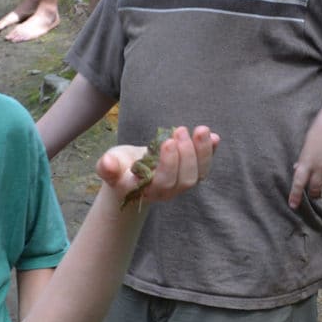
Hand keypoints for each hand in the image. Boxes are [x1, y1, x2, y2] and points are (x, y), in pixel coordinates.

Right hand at [98, 126, 218, 205]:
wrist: (132, 173)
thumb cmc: (120, 166)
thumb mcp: (109, 164)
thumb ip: (107, 166)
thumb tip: (107, 164)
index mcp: (144, 189)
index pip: (161, 182)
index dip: (168, 164)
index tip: (167, 141)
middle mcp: (165, 191)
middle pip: (184, 180)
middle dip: (186, 154)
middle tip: (180, 130)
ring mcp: (180, 184)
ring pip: (198, 175)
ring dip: (202, 152)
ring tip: (200, 129)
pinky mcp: (191, 174)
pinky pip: (205, 167)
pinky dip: (211, 152)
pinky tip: (214, 137)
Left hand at [288, 100, 321, 208]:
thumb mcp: (309, 141)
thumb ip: (305, 157)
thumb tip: (298, 168)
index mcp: (307, 161)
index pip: (298, 183)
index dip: (295, 196)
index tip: (292, 206)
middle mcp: (320, 168)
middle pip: (316, 189)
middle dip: (315, 192)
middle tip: (316, 190)